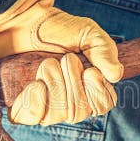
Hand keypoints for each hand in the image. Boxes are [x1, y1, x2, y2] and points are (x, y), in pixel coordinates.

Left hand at [0, 0, 122, 125]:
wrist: (24, 24)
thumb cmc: (58, 30)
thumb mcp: (88, 33)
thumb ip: (104, 51)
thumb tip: (115, 74)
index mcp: (90, 87)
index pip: (103, 105)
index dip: (98, 92)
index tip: (90, 72)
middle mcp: (70, 102)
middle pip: (80, 112)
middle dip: (72, 81)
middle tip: (65, 59)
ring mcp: (48, 107)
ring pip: (58, 114)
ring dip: (54, 84)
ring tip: (47, 63)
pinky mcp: (26, 107)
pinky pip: (35, 117)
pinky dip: (37, 99)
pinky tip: (35, 83)